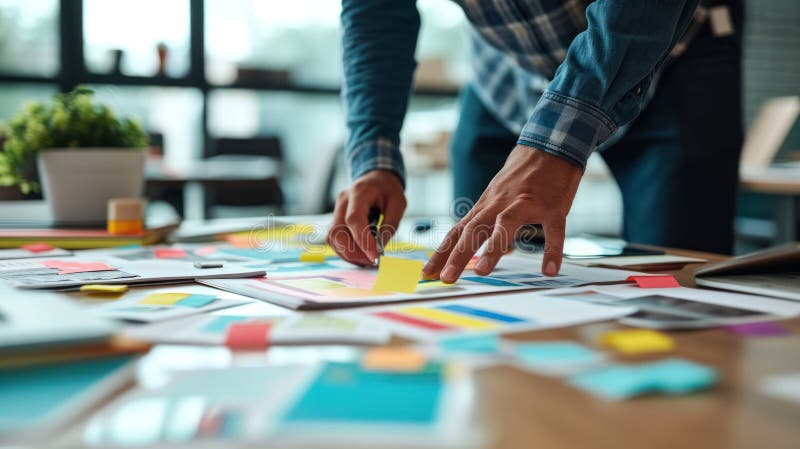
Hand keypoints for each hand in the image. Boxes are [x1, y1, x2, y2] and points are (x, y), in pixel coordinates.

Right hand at [327, 169, 406, 265]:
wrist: (376, 178)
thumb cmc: (388, 189)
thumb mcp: (398, 203)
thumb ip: (390, 225)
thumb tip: (379, 249)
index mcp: (359, 193)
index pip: (354, 219)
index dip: (362, 240)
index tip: (375, 256)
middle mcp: (343, 201)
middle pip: (337, 232)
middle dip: (353, 252)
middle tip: (372, 261)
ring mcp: (337, 210)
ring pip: (333, 238)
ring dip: (349, 254)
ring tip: (367, 259)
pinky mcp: (336, 219)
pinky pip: (335, 240)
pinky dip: (346, 251)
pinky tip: (360, 254)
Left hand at [423, 145, 581, 282]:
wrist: (550, 146)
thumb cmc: (522, 175)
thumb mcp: (496, 195)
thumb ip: (485, 220)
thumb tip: (471, 245)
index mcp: (486, 205)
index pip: (458, 232)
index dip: (442, 253)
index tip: (427, 273)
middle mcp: (500, 204)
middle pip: (474, 230)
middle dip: (457, 255)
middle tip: (446, 278)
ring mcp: (526, 204)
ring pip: (505, 225)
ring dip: (493, 248)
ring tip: (481, 272)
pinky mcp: (553, 207)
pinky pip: (553, 231)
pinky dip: (551, 251)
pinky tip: (549, 270)